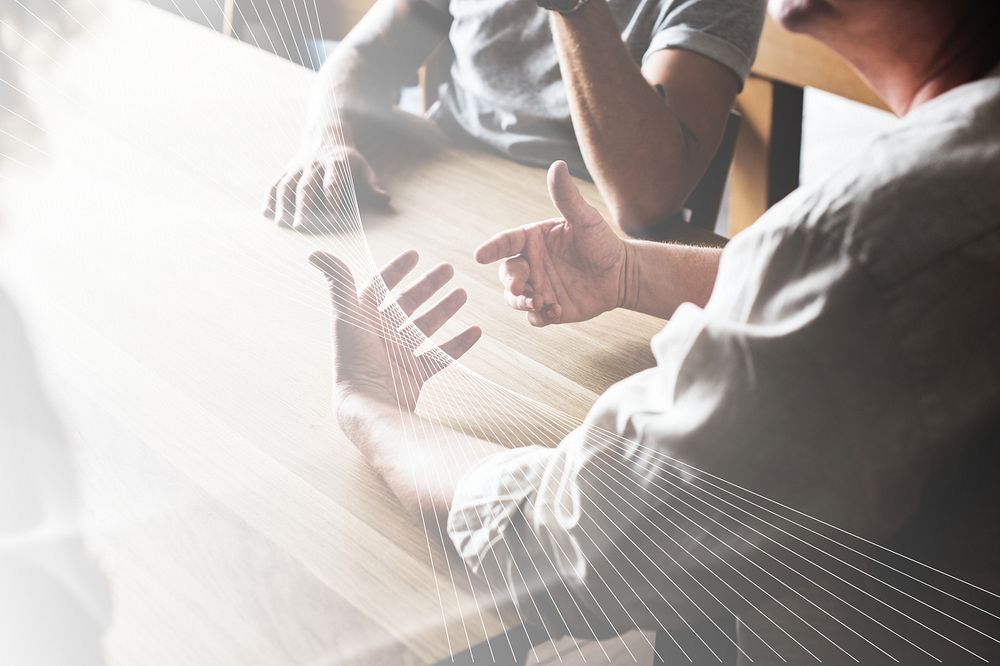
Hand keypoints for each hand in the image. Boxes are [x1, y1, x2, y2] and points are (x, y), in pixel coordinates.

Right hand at [265, 129, 390, 230]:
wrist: (326, 132)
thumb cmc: (347, 156)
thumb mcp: (363, 165)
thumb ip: (372, 183)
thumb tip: (386, 199)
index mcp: (334, 164)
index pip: (332, 184)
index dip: (333, 201)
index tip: (333, 220)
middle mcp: (313, 165)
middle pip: (305, 186)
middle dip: (302, 207)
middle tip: (300, 226)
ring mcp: (298, 167)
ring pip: (287, 185)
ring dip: (282, 204)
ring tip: (281, 223)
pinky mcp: (287, 169)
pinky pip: (275, 182)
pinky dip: (269, 196)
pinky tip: (265, 211)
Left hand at [309, 249, 480, 413]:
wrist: (368, 406)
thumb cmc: (354, 361)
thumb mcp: (346, 316)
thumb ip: (338, 282)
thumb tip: (316, 252)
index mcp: (363, 319)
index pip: (380, 287)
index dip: (395, 270)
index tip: (415, 254)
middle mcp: (381, 335)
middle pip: (407, 303)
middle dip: (427, 285)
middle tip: (448, 269)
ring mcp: (399, 356)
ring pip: (426, 327)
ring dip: (444, 309)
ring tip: (462, 294)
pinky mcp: (415, 375)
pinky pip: (440, 356)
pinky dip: (458, 344)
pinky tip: (475, 331)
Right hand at [474, 161, 627, 325]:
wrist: (620, 274)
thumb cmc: (601, 242)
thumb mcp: (585, 219)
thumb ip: (567, 197)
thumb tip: (557, 164)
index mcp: (532, 240)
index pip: (506, 242)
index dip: (491, 248)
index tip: (479, 256)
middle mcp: (530, 264)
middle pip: (507, 273)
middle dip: (510, 281)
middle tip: (520, 288)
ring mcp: (538, 287)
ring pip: (515, 298)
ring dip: (521, 302)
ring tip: (538, 303)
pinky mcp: (548, 308)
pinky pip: (534, 317)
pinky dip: (540, 316)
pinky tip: (556, 311)